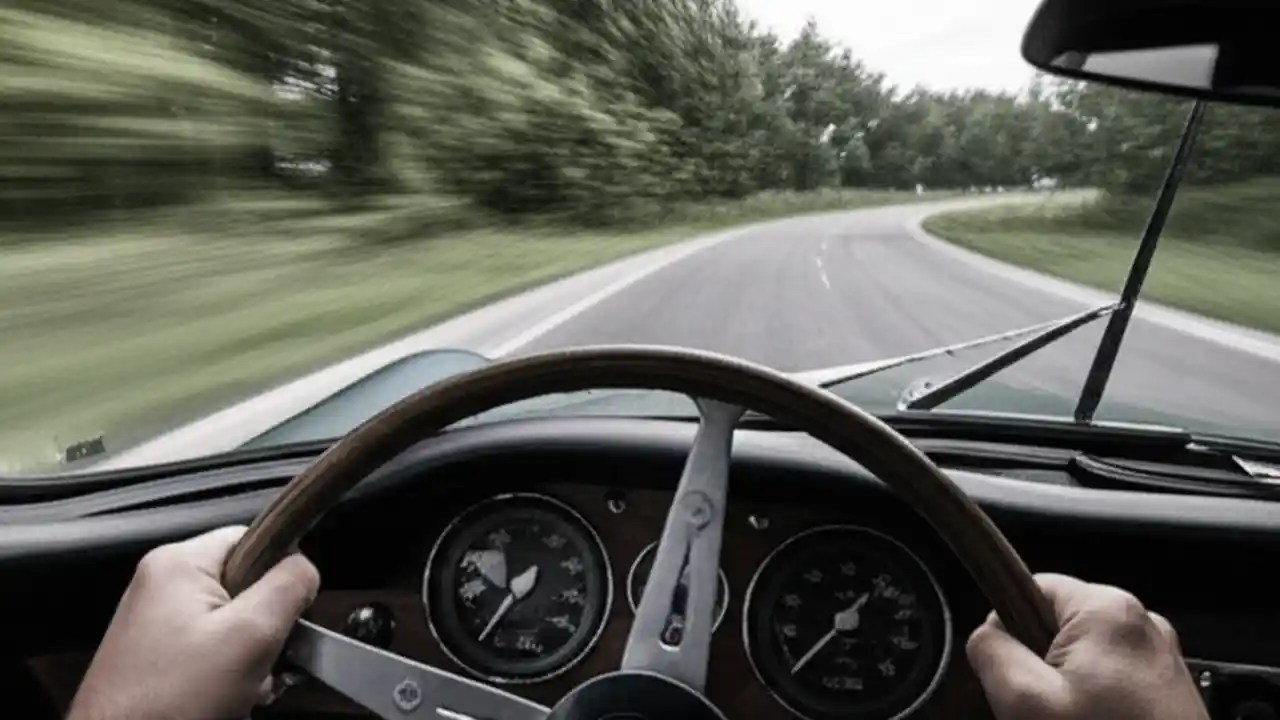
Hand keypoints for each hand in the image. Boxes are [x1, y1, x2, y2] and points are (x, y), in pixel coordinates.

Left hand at [68, 526, 320, 719]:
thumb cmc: (170, 700)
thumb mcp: (251, 635)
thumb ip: (289, 588)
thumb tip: (306, 567)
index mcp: (179, 563)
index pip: (255, 538)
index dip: (282, 573)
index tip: (288, 614)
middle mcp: (162, 585)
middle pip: (246, 584)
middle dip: (266, 627)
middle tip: (264, 660)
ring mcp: (156, 622)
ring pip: (232, 622)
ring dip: (250, 656)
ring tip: (244, 687)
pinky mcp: (156, 655)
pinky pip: (211, 649)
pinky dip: (228, 673)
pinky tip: (228, 697)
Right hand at [967, 573, 1208, 719]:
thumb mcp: (1024, 700)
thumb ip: (991, 651)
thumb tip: (987, 634)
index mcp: (1107, 608)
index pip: (1031, 588)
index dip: (1009, 629)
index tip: (1018, 675)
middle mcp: (1142, 621)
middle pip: (1058, 625)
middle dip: (1041, 665)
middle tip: (1045, 711)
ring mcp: (1161, 656)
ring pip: (1084, 657)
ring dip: (1068, 688)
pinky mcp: (1170, 688)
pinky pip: (1112, 679)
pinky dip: (1097, 702)